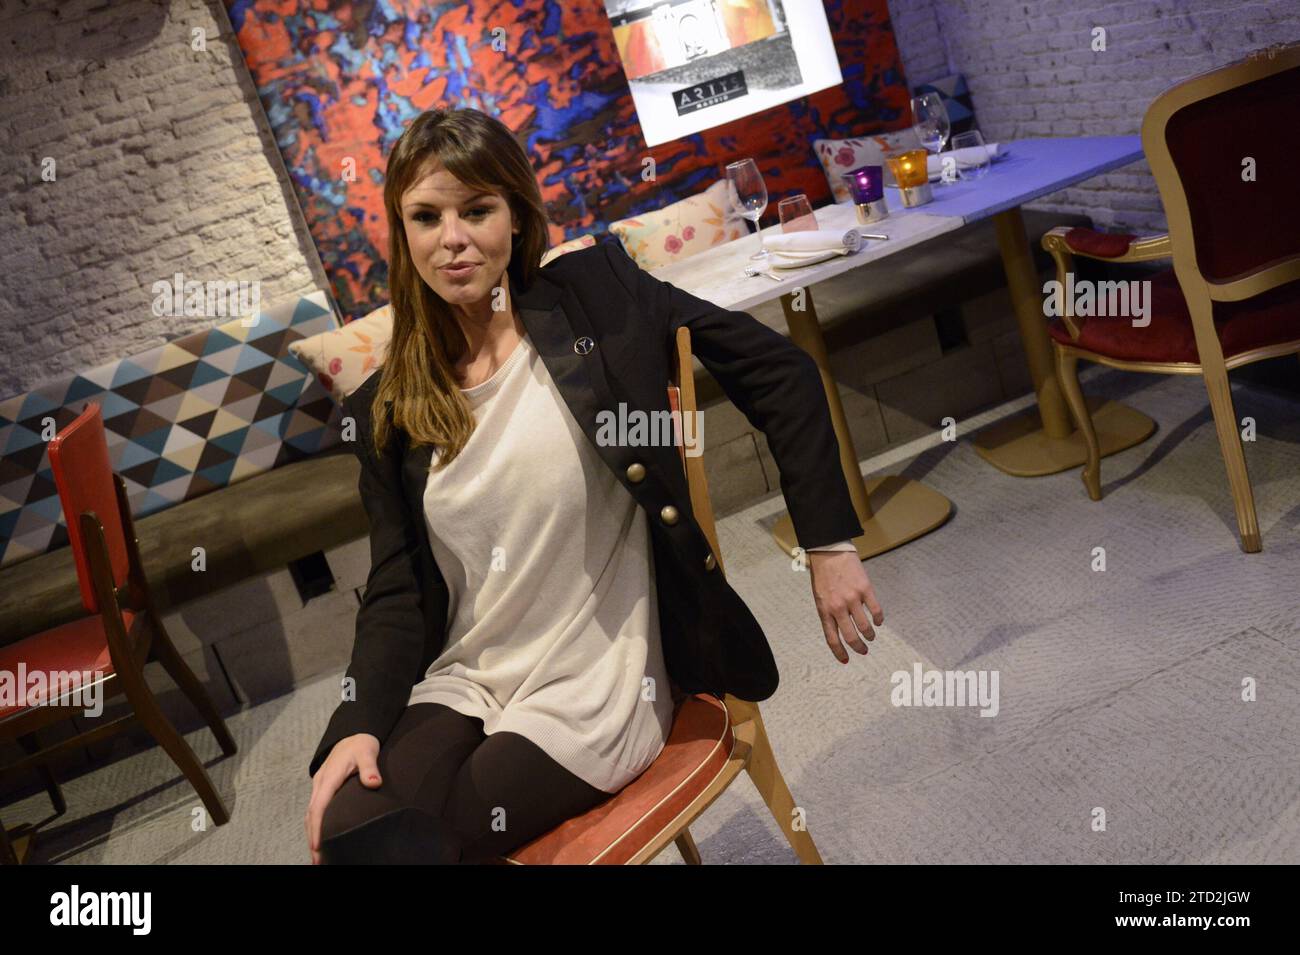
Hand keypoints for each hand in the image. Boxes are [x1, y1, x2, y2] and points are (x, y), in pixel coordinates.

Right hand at [305, 733, 382, 864]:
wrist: (354, 733)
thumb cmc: (361, 743)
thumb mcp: (367, 752)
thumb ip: (370, 768)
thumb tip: (374, 783)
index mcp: (329, 778)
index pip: (318, 807)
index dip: (316, 828)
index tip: (317, 846)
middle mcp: (320, 784)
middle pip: (311, 815)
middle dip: (312, 838)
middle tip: (317, 860)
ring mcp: (320, 786)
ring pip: (311, 814)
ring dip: (312, 834)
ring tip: (317, 855)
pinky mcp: (323, 788)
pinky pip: (316, 809)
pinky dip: (315, 825)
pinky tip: (320, 836)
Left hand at [806, 550, 883, 663]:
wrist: (829, 551)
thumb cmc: (823, 575)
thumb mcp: (819, 597)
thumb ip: (828, 613)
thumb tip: (839, 630)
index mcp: (824, 610)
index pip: (832, 638)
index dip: (840, 652)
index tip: (846, 660)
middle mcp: (838, 607)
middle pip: (851, 636)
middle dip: (858, 647)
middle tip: (863, 650)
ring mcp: (852, 598)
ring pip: (865, 626)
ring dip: (869, 635)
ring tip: (871, 636)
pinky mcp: (865, 589)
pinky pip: (875, 610)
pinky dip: (878, 619)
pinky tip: (878, 622)